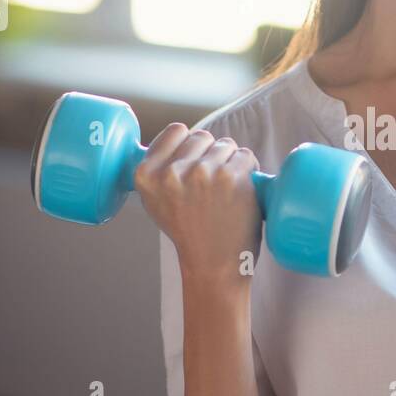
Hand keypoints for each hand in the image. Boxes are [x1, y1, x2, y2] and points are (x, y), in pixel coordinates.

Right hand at [134, 123, 262, 282]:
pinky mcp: (231, 177)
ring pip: (226, 144)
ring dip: (231, 162)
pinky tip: (241, 192)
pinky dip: (249, 170)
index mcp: (147, 175)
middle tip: (213, 185)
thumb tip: (178, 138)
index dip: (190, 144)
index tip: (195, 163)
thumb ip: (160, 170)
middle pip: (202, 136)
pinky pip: (246, 156)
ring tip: (226, 192)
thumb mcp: (156, 201)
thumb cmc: (190, 232)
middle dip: (211, 154)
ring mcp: (202, 173)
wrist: (214, 265)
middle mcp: (172, 173)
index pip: (175, 131)